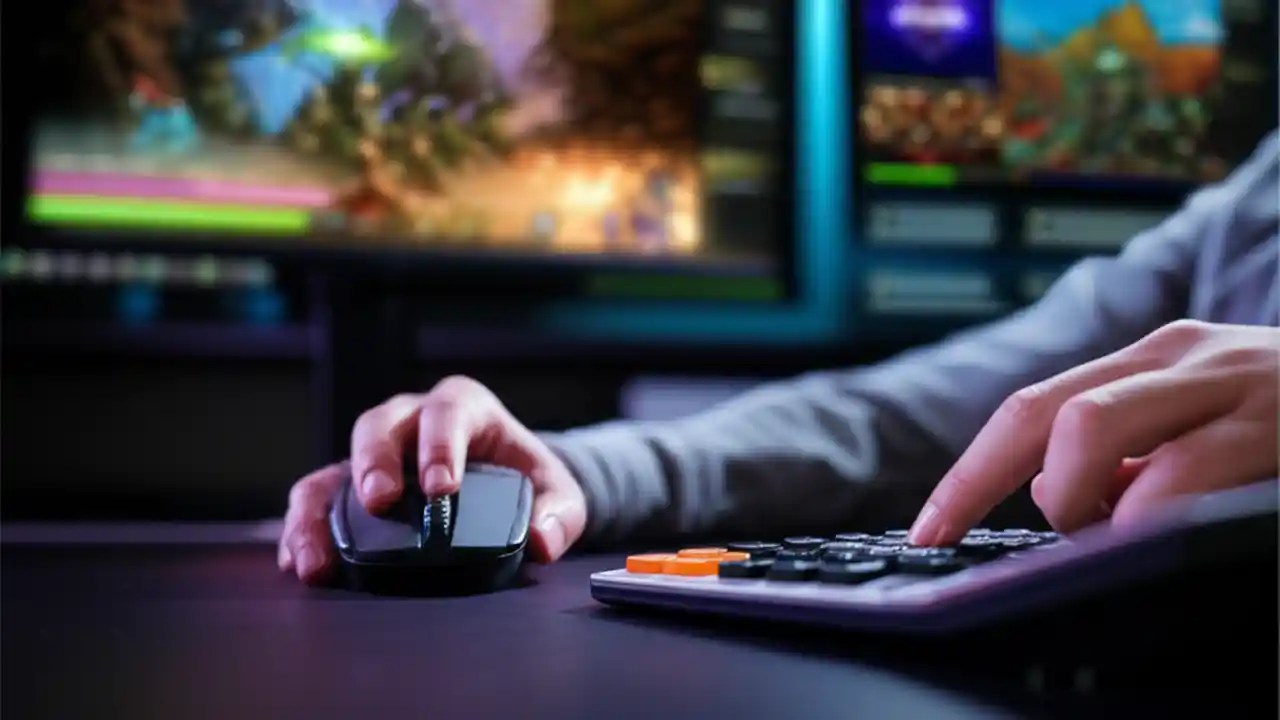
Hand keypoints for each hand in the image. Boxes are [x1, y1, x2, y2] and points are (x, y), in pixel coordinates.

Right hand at [278, 376, 586, 583]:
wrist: (508, 487)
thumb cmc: (527, 480)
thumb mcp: (557, 492)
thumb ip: (559, 514)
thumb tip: (541, 541)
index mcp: (464, 409)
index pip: (447, 413)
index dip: (441, 445)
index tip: (442, 488)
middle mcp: (410, 422)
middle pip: (378, 425)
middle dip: (374, 461)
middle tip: (378, 501)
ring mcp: (375, 456)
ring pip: (335, 465)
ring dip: (321, 508)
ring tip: (317, 555)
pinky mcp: (350, 489)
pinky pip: (318, 502)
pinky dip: (305, 531)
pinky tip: (300, 563)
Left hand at [909, 320, 1278, 544]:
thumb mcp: (1202, 415)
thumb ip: (1134, 444)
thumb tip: (1062, 498)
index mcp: (1151, 357)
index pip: (1030, 408)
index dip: (967, 474)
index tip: (926, 531)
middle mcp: (1185, 358)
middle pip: (1048, 416)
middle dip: (1006, 486)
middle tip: (1036, 527)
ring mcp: (1237, 390)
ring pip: (1097, 435)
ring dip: (1082, 502)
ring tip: (1125, 522)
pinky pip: (1183, 485)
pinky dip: (1148, 520)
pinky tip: (1169, 527)